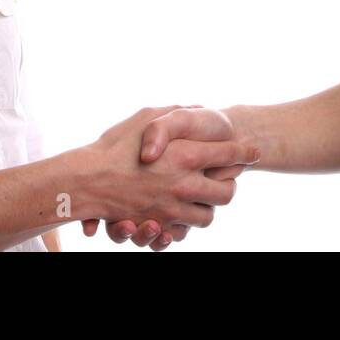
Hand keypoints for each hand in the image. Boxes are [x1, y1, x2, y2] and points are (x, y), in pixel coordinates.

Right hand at [81, 105, 253, 248]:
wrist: (85, 180)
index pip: (229, 154)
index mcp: (184, 155)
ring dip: (208, 206)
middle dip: (230, 184)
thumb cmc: (114, 145)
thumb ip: (175, 114)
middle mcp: (183, 185)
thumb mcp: (146, 116)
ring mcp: (172, 208)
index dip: (245, 151)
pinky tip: (181, 211)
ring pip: (208, 216)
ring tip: (202, 196)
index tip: (254, 150)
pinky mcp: (159, 224)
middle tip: (227, 178)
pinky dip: (186, 224)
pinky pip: (184, 231)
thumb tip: (198, 108)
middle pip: (226, 193)